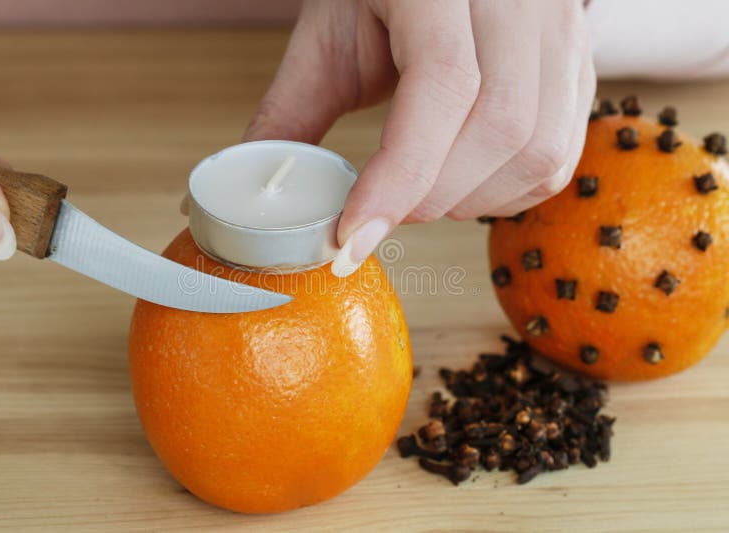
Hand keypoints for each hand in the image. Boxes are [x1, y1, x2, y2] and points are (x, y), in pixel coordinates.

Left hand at [245, 0, 595, 276]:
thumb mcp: (328, 36)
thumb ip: (291, 112)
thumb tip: (256, 189)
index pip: (445, 83)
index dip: (399, 176)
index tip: (352, 236)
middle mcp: (521, 0)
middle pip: (501, 126)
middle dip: (430, 197)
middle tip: (379, 214)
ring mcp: (560, 33)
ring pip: (539, 150)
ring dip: (469, 201)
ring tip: (420, 196)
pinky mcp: (578, 67)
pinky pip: (558, 155)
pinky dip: (505, 195)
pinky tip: (463, 185)